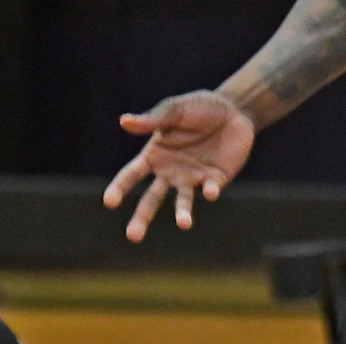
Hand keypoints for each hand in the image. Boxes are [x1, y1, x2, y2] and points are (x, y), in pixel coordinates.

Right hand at [103, 91, 256, 241]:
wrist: (235, 110)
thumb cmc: (199, 108)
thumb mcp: (176, 110)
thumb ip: (153, 119)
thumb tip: (124, 120)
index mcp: (154, 156)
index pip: (131, 175)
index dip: (120, 188)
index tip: (110, 201)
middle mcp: (169, 172)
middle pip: (152, 199)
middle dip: (142, 218)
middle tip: (134, 237)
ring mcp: (192, 178)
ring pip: (182, 201)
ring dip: (183, 213)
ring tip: (184, 223)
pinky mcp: (215, 179)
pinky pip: (210, 189)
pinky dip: (210, 190)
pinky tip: (211, 190)